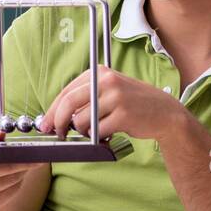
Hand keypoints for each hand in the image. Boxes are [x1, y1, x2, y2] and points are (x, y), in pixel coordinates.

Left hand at [38, 67, 185, 142]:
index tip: (46, 124)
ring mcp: (115, 97)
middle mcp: (106, 81)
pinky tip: (109, 134)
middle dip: (59, 122)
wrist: (164, 112)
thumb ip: (85, 98)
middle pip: (69, 103)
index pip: (66, 91)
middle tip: (58, 134)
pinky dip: (99, 137)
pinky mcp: (123, 114)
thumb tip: (56, 115)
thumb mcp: (109, 91)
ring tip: (97, 131)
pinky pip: (97, 132)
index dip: (53, 110)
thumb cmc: (133, 104)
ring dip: (84, 132)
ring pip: (82, 120)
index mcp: (100, 73)